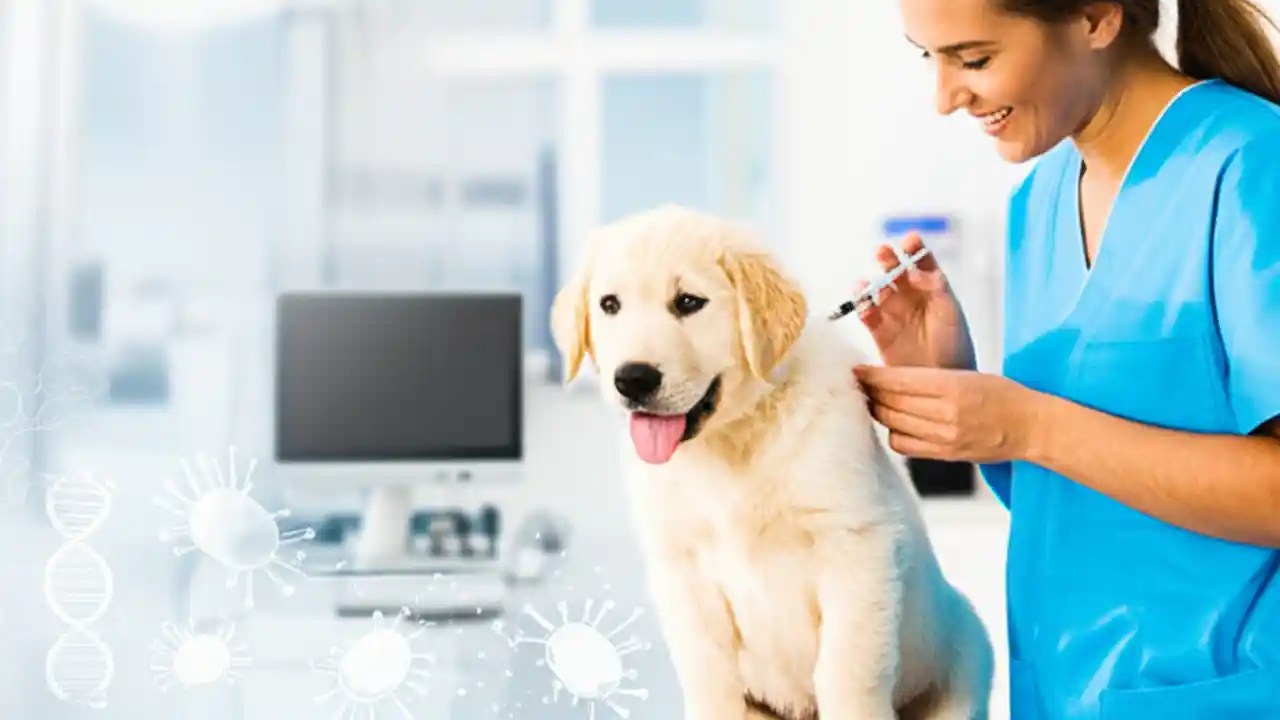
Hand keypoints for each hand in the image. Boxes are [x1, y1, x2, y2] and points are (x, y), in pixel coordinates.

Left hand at [853, 364, 1047, 463]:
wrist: (1031, 427)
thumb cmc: (1002, 395)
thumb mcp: (966, 374)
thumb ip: (929, 378)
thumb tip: (890, 378)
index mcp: (952, 386)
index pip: (896, 380)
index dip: (871, 376)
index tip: (857, 370)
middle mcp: (946, 413)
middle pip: (890, 403)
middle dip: (870, 393)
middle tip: (859, 385)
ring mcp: (944, 437)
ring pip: (893, 423)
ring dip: (878, 412)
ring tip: (874, 403)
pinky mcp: (945, 455)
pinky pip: (904, 445)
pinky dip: (894, 433)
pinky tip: (896, 424)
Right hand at [855, 232, 976, 370]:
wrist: (943, 382)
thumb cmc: (955, 347)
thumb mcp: (950, 312)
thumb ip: (936, 288)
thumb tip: (917, 270)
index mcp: (933, 290)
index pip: (922, 263)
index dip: (914, 249)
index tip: (909, 241)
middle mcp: (912, 298)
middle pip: (896, 272)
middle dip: (888, 261)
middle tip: (882, 253)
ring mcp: (894, 314)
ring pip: (877, 290)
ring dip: (870, 283)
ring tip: (865, 283)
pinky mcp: (880, 332)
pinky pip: (868, 314)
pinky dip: (863, 307)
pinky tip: (864, 303)